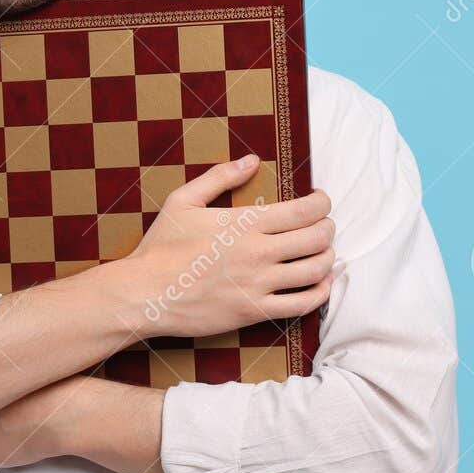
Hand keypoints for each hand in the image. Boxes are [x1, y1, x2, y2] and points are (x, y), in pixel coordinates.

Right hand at [118, 154, 334, 337]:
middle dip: (328, 228)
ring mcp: (258, 284)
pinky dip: (320, 293)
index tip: (320, 200)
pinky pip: (302, 305)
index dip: (322, 203)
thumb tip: (252, 161)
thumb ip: (220, 177)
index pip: (305, 210)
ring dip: (327, 258)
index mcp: (245, 223)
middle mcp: (259, 252)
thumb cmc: (161, 246)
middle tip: (323, 226)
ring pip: (315, 271)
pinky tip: (320, 284)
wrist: (145, 293)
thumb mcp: (183, 201)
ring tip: (322, 252)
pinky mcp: (254, 311)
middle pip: (317, 238)